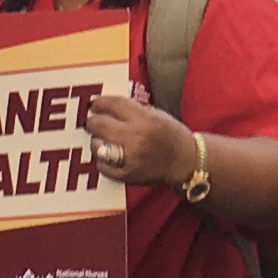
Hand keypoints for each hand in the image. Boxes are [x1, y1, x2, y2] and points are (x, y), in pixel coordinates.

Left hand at [81, 90, 201, 189]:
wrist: (185, 160)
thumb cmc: (171, 135)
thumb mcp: (155, 114)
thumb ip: (131, 110)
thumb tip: (106, 107)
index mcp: (144, 119)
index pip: (113, 104)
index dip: (99, 103)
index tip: (94, 105)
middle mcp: (136, 137)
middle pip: (99, 125)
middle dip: (92, 123)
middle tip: (92, 123)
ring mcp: (130, 157)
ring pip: (98, 147)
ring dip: (96, 142)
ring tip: (101, 140)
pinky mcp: (127, 174)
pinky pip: (102, 167)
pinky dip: (102, 160)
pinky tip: (107, 156)